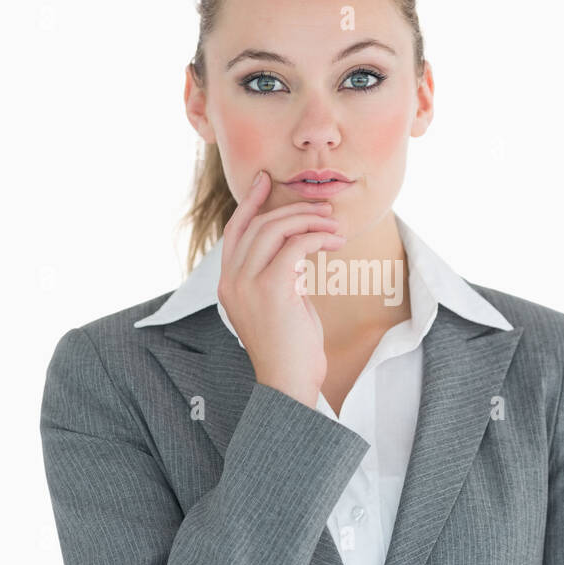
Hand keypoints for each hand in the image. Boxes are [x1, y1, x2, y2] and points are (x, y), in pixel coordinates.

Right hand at [217, 169, 345, 408]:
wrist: (290, 383)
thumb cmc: (291, 349)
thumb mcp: (280, 305)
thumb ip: (280, 276)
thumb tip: (299, 248)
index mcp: (229, 285)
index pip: (235, 231)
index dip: (250, 203)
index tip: (266, 181)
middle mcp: (232, 282)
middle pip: (257, 225)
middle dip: (293, 211)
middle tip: (323, 210)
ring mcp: (247, 285)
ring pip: (275, 230)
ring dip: (308, 221)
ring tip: (334, 226)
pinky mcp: (271, 289)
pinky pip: (295, 246)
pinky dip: (317, 238)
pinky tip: (334, 243)